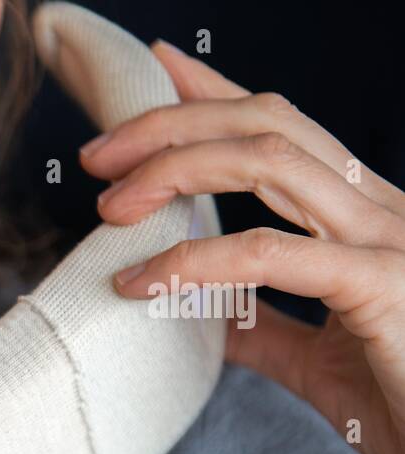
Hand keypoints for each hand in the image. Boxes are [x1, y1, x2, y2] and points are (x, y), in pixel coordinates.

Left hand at [80, 39, 404, 453]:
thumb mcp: (323, 365)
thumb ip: (268, 334)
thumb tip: (211, 320)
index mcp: (367, 221)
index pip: (286, 131)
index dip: (218, 93)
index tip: (157, 70)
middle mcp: (382, 212)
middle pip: (270, 125)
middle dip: (174, 123)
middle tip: (97, 157)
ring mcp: (388, 242)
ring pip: (272, 161)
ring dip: (175, 170)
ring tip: (111, 208)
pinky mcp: (383, 285)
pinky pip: (271, 255)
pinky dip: (194, 262)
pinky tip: (142, 283)